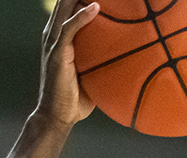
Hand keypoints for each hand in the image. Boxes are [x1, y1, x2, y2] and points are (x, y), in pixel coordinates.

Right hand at [37, 0, 100, 127]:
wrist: (58, 116)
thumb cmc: (78, 98)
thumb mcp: (93, 72)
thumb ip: (105, 58)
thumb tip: (132, 55)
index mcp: (61, 35)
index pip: (71, 5)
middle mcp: (54, 34)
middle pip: (66, 0)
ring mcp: (54, 42)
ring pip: (65, 8)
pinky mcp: (57, 53)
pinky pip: (69, 29)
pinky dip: (81, 17)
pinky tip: (95, 7)